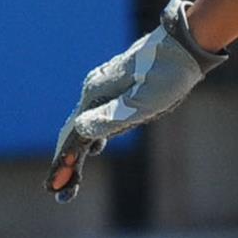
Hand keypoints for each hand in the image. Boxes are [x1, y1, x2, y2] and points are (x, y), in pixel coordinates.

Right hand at [47, 0, 227, 202]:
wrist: (184, 45)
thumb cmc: (168, 75)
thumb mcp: (143, 102)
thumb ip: (111, 118)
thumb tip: (79, 131)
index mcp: (96, 96)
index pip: (73, 137)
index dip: (63, 164)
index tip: (54, 189)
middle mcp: (93, 90)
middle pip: (74, 133)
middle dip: (65, 164)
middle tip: (58, 193)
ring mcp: (103, 86)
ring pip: (84, 124)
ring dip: (76, 152)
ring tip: (71, 179)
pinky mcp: (115, 86)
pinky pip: (96, 116)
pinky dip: (90, 137)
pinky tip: (95, 148)